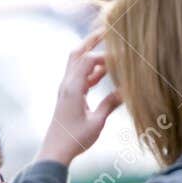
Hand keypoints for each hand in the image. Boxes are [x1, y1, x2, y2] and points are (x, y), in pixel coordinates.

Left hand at [36, 31, 120, 167]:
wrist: (55, 152)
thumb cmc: (75, 139)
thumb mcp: (97, 122)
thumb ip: (110, 104)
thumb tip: (126, 91)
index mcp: (73, 88)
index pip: (88, 60)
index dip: (105, 55)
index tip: (121, 56)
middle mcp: (66, 84)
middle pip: (77, 54)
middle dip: (91, 41)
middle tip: (106, 30)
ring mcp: (65, 90)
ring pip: (76, 63)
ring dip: (91, 55)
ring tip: (108, 50)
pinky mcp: (67, 96)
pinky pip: (78, 76)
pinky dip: (89, 71)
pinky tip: (103, 73)